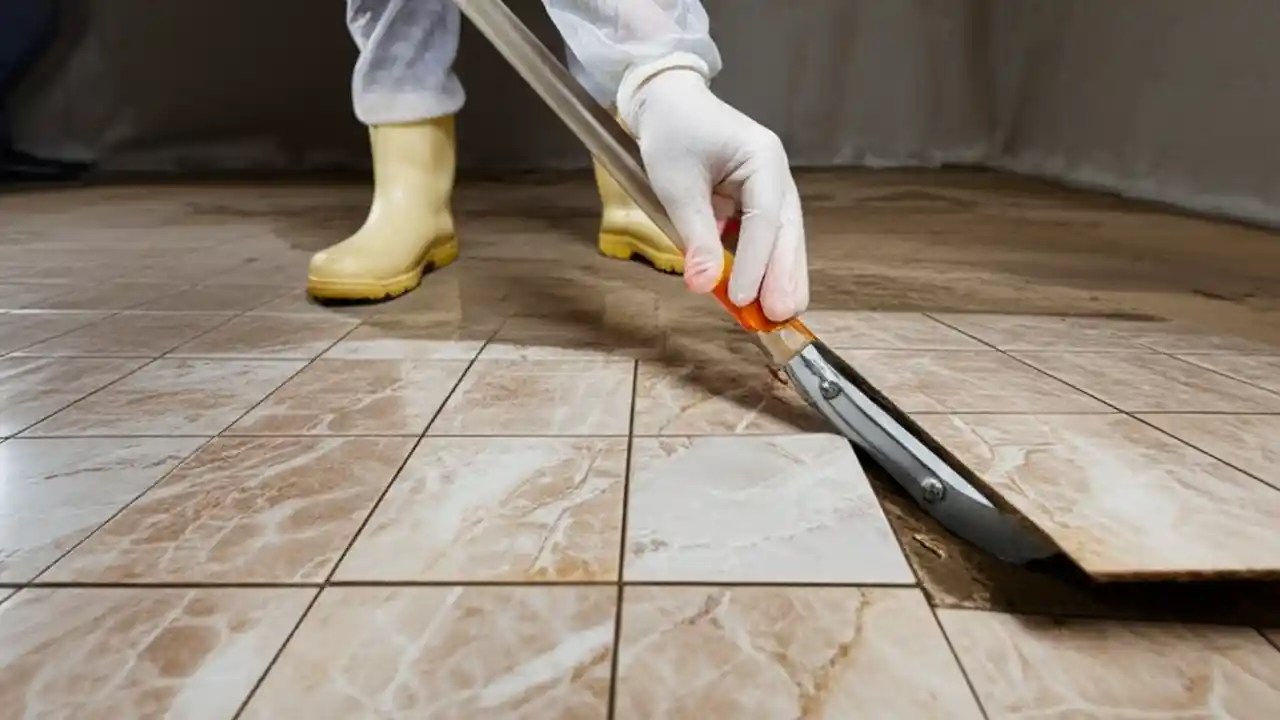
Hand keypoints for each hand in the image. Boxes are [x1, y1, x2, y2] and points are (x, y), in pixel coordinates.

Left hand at [622, 68, 808, 321]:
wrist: (668, 101)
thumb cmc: (672, 132)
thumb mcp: (677, 185)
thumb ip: (694, 235)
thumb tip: (704, 284)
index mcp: (762, 158)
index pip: (763, 219)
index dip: (755, 262)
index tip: (742, 298)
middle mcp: (776, 173)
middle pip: (787, 231)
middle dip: (785, 275)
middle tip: (781, 316)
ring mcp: (771, 187)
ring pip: (784, 237)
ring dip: (782, 275)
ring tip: (781, 313)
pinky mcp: (758, 201)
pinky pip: (766, 237)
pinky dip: (764, 265)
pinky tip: (764, 293)